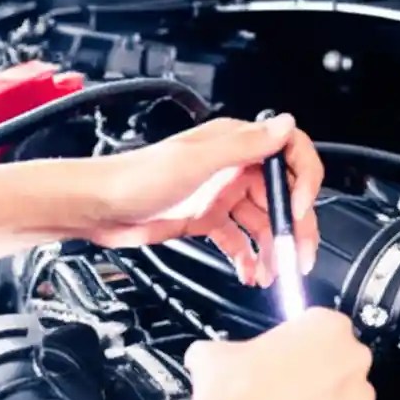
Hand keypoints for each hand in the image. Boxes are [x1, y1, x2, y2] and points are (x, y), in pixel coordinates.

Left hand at [85, 114, 322, 286]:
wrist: (97, 207)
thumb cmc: (134, 177)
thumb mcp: (195, 161)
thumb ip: (243, 144)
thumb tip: (285, 125)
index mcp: (235, 144)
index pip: (290, 154)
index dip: (302, 182)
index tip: (298, 211)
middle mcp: (233, 167)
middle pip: (281, 197)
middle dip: (294, 230)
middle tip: (296, 259)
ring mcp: (220, 194)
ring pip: (263, 224)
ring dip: (273, 250)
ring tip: (274, 274)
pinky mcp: (207, 219)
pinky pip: (240, 240)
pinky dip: (249, 258)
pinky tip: (251, 273)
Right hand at [120, 308, 373, 399]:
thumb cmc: (229, 396)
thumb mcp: (214, 355)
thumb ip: (227, 349)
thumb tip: (207, 356)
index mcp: (326, 326)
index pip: (323, 329)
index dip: (302, 348)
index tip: (287, 362)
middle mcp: (353, 357)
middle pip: (343, 363)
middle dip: (322, 376)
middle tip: (290, 393)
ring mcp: (362, 397)